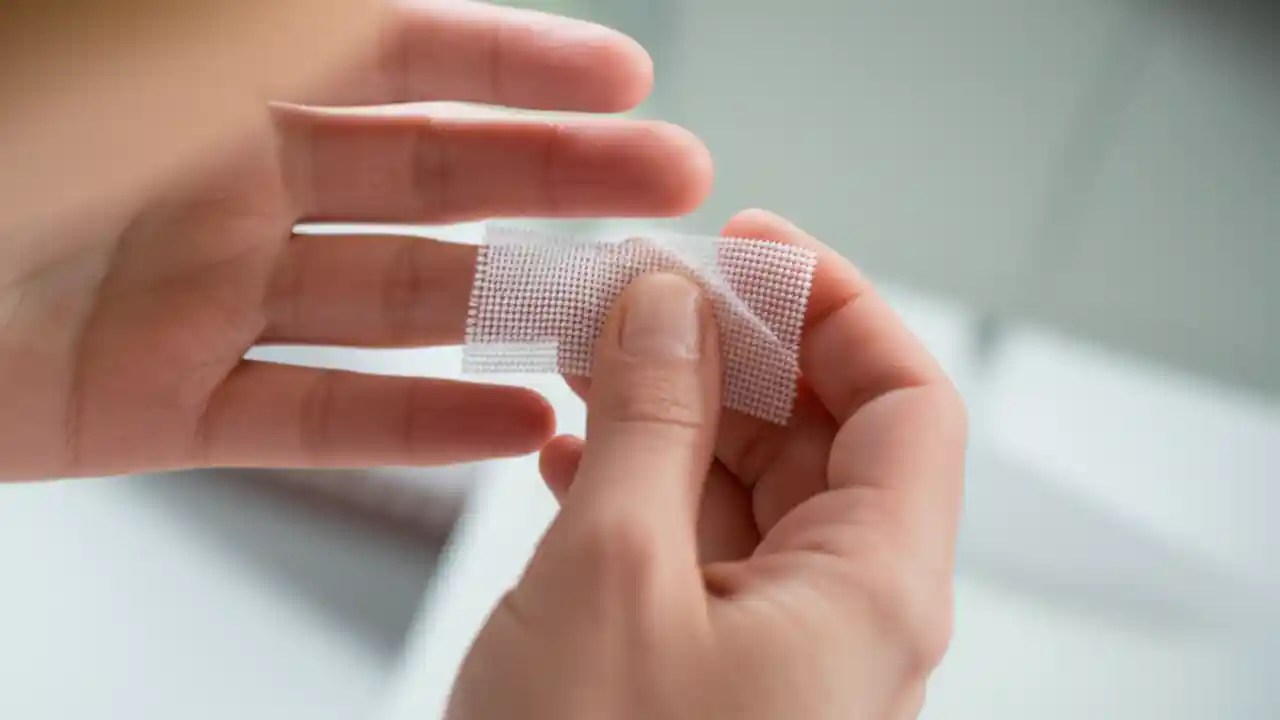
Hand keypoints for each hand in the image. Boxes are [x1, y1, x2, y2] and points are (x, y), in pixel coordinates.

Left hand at [0, 2, 711, 480]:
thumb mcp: (157, 36)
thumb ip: (302, 12)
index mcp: (211, 62)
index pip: (405, 47)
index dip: (527, 61)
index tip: (631, 81)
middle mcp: (213, 167)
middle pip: (428, 171)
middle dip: (563, 180)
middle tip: (675, 193)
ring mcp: (193, 290)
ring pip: (391, 299)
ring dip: (513, 311)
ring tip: (624, 326)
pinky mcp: (156, 406)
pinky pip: (314, 416)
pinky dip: (418, 427)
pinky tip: (512, 423)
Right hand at [448, 210, 966, 718]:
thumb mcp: (611, 575)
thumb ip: (649, 423)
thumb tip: (669, 308)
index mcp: (872, 593)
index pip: (907, 399)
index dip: (832, 304)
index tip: (747, 244)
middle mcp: (847, 623)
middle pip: (823, 438)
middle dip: (727, 349)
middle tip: (633, 293)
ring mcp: (780, 656)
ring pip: (749, 493)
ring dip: (669, 414)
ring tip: (583, 356)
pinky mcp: (712, 682)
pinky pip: (698, 554)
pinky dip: (640, 493)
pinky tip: (570, 460)